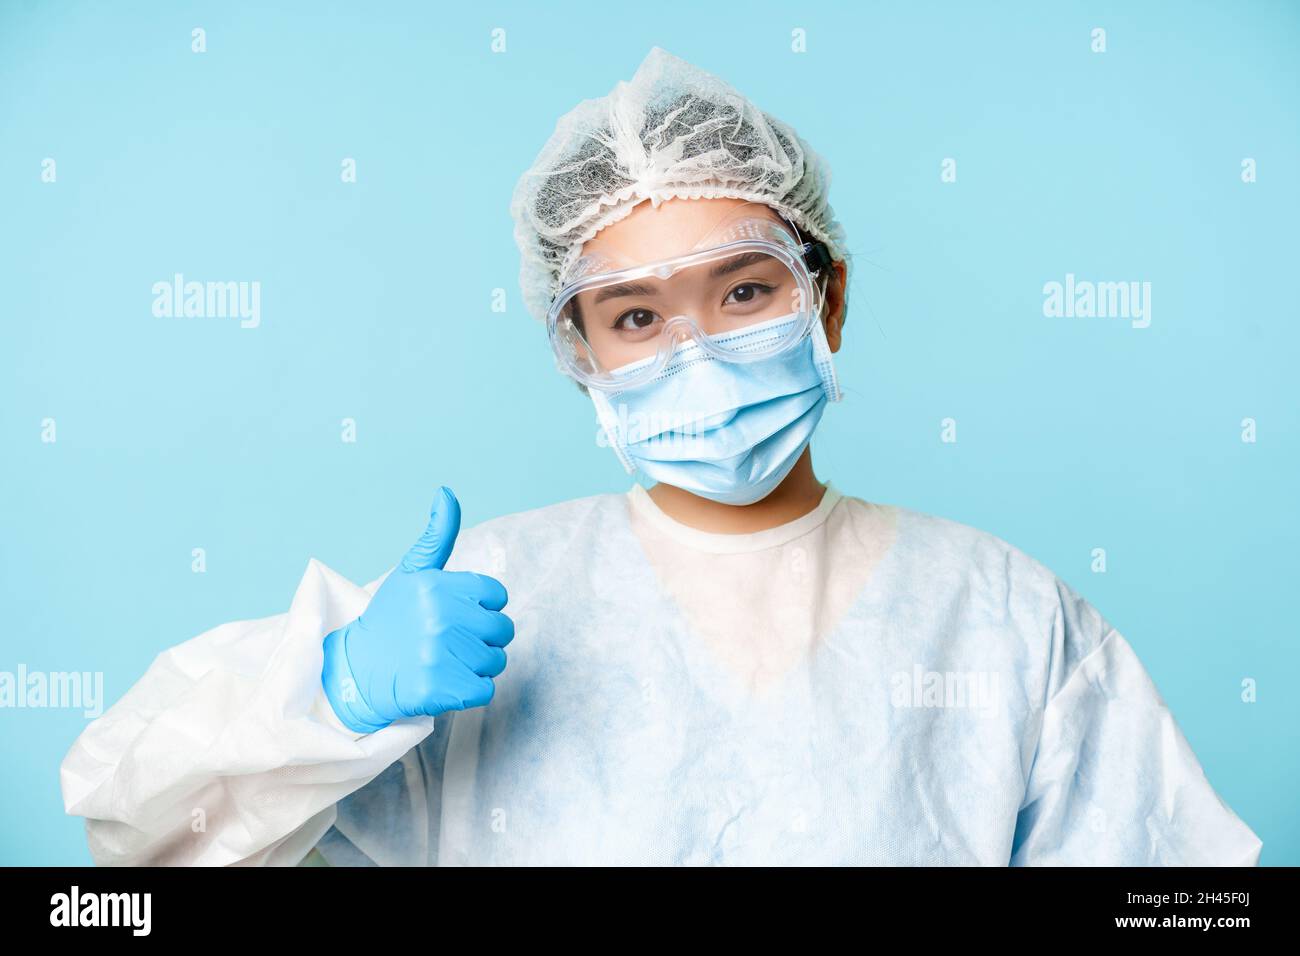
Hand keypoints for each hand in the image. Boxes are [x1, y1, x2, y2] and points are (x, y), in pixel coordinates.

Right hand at [321, 487, 512, 732]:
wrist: (358, 671)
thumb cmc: (392, 618)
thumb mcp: (412, 572)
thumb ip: (437, 535)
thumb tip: (447, 491)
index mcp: (438, 586)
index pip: (498, 596)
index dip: (481, 607)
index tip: (453, 615)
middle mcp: (440, 618)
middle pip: (503, 630)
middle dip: (483, 639)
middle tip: (448, 642)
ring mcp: (440, 654)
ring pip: (496, 661)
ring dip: (476, 666)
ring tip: (443, 661)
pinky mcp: (440, 688)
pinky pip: (486, 690)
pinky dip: (470, 691)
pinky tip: (444, 682)